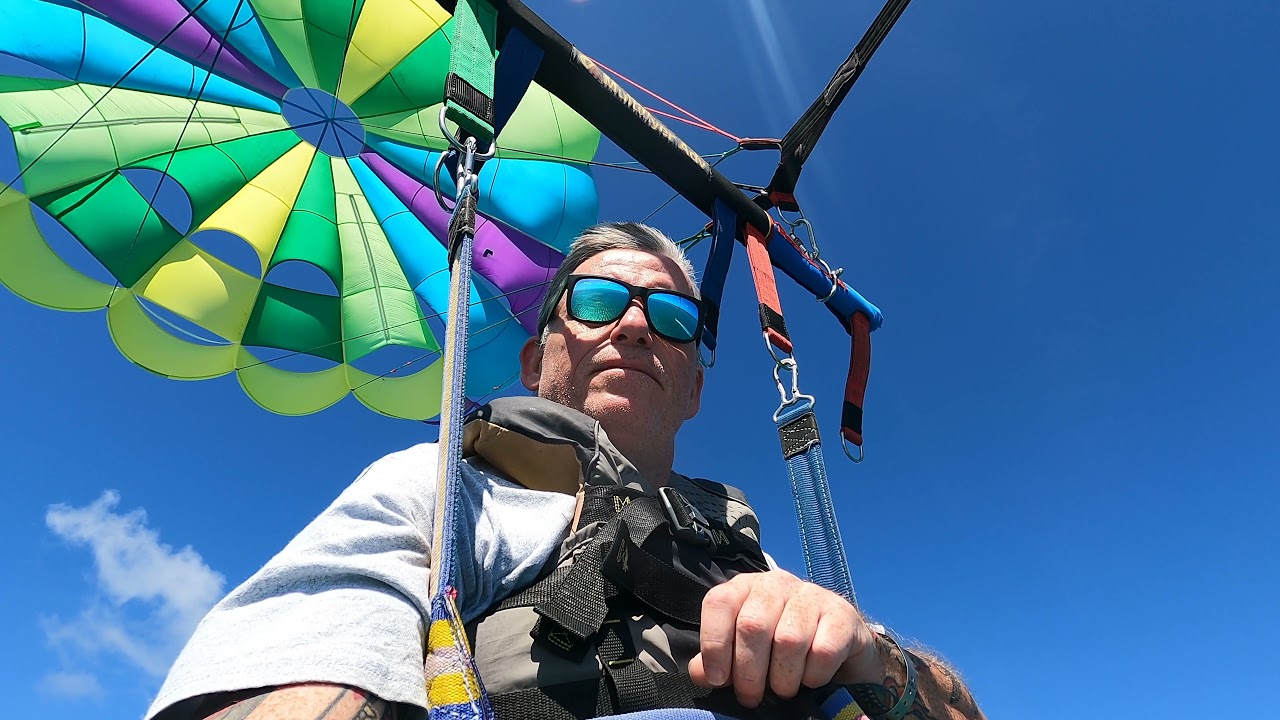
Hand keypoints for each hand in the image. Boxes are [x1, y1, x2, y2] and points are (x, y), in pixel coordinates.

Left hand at [688, 569, 882, 707]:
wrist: (839, 649)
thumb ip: (718, 661)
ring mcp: (811, 595)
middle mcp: (776, 584)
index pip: (719, 603)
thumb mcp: (744, 653)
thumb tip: (701, 673)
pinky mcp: (842, 615)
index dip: (714, 644)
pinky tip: (812, 678)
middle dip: (748, 671)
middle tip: (752, 696)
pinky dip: (814, 676)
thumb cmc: (780, 651)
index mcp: (744, 588)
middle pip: (752, 625)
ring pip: (788, 640)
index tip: (718, 679)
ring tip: (783, 688)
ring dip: (783, 678)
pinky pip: (823, 651)